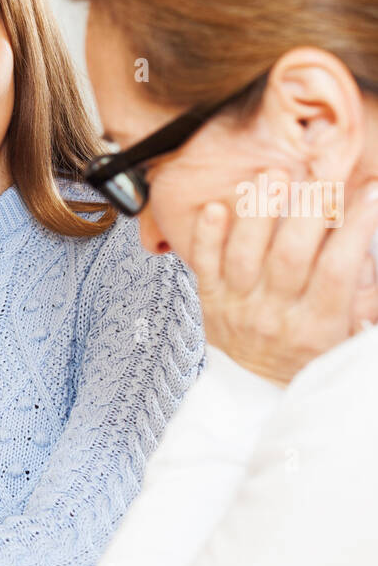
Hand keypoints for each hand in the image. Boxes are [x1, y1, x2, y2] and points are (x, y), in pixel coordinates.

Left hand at [192, 175, 377, 385]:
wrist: (255, 391)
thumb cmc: (311, 352)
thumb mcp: (349, 333)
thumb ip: (362, 293)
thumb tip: (362, 242)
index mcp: (316, 328)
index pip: (338, 270)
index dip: (357, 227)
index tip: (371, 192)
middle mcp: (274, 318)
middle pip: (291, 255)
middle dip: (310, 208)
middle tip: (324, 174)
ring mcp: (237, 309)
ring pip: (244, 253)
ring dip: (259, 210)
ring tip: (275, 175)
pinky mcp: (209, 300)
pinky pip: (203, 264)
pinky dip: (207, 235)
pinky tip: (217, 206)